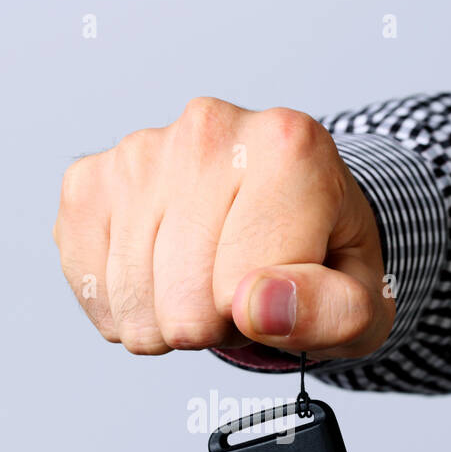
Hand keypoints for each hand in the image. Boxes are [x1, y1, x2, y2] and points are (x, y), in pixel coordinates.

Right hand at [53, 97, 392, 358]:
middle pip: (184, 303)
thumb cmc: (322, 255)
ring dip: (168, 316)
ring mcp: (141, 150)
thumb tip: (259, 305)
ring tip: (205, 278)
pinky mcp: (89, 179)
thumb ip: (330, 312)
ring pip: (133, 302)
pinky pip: (90, 285)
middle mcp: (209, 130)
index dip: (263, 317)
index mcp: (289, 147)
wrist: (285, 211)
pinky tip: (161, 275)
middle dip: (214, 321)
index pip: (244, 289)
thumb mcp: (360, 302)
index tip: (281, 287)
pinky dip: (123, 305)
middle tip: (242, 285)